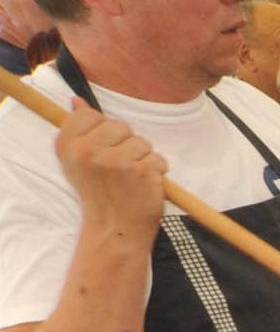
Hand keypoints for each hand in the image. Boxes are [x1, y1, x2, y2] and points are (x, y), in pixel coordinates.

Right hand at [55, 97, 167, 236]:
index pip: (91, 115)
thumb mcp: (78, 162)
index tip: (102, 151)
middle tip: (118, 169)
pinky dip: (157, 172)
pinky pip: (159, 159)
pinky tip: (144, 186)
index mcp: (68, 145)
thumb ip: (79, 129)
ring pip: (142, 142)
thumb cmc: (99, 194)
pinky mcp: (143, 172)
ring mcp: (117, 162)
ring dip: (143, 159)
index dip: (104, 132)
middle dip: (125, 144)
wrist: (114, 230)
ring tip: (131, 179)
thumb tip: (78, 101)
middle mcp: (89, 151)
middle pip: (120, 125)